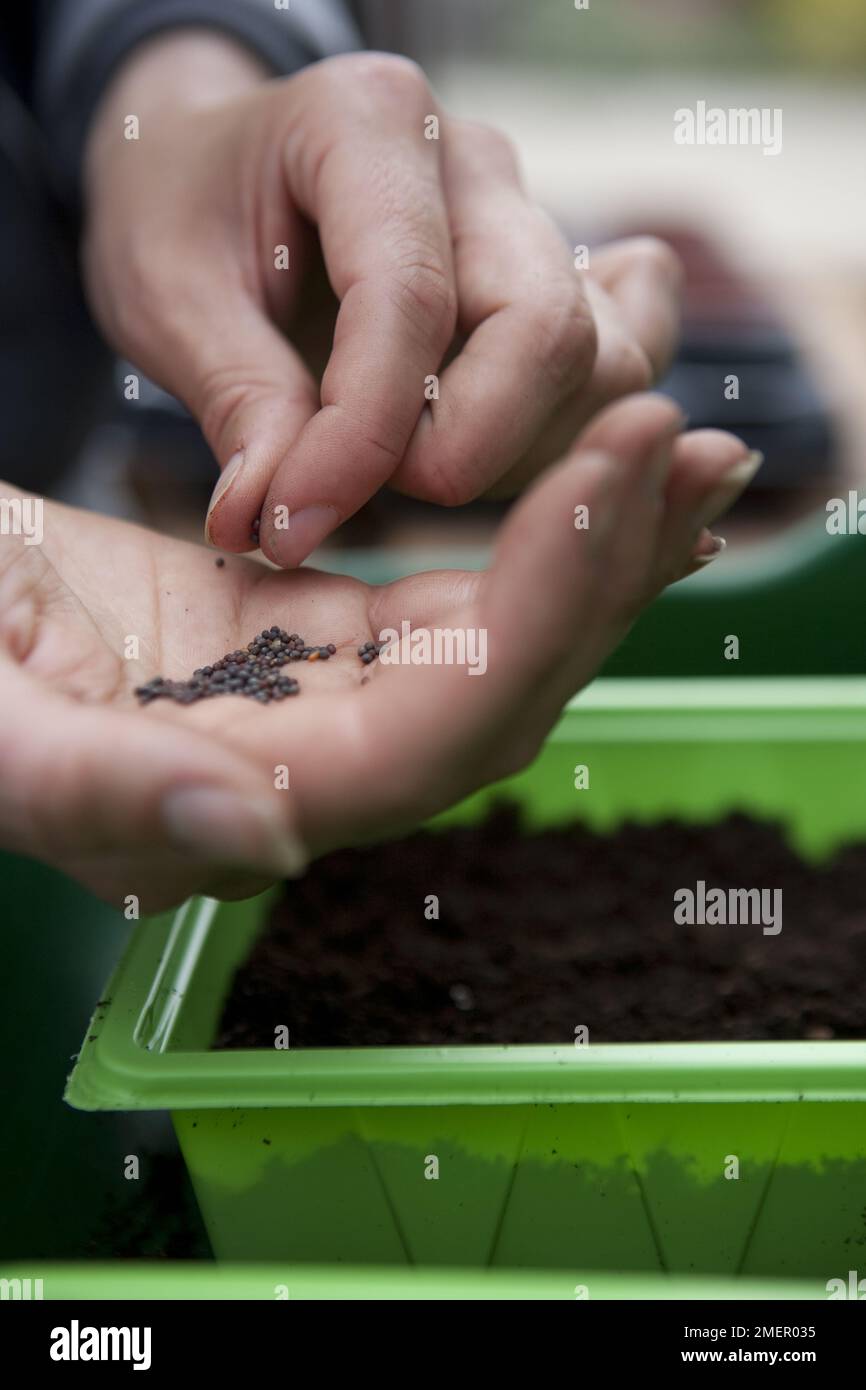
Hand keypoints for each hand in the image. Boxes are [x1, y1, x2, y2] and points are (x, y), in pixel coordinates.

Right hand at [0, 397, 754, 910]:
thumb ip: (105, 794)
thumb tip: (273, 836)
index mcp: (242, 809)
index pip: (442, 733)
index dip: (538, 615)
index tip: (608, 480)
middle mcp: (309, 773)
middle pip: (504, 695)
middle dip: (604, 574)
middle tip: (692, 446)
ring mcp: (318, 704)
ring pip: (495, 644)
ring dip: (591, 549)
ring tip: (676, 445)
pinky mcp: (309, 635)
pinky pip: (451, 598)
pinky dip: (525, 533)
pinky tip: (587, 474)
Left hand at [83, 34, 682, 566]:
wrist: (213, 172)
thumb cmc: (182, 213)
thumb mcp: (165, 296)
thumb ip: (235, 401)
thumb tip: (272, 521)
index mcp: (368, 122)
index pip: (410, 299)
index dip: (363, 434)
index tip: (293, 523)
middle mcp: (476, 164)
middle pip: (546, 331)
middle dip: (465, 451)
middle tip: (363, 493)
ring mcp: (532, 221)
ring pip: (603, 362)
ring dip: (515, 455)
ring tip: (405, 469)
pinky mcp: (559, 280)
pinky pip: (621, 361)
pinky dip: (575, 427)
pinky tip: (497, 444)